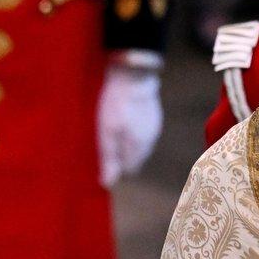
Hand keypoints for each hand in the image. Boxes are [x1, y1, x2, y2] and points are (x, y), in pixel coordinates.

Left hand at [97, 57, 163, 186]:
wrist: (134, 75)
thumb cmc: (116, 105)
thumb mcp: (106, 134)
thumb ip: (109, 159)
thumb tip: (107, 184)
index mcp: (138, 148)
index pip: (129, 170)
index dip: (116, 167)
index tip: (103, 157)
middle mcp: (150, 140)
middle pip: (136, 158)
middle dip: (122, 156)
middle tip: (106, 143)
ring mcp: (154, 126)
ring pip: (141, 144)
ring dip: (128, 142)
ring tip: (114, 130)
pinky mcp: (153, 114)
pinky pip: (143, 131)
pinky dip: (133, 130)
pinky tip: (124, 120)